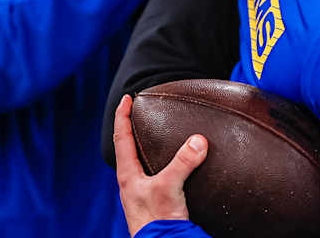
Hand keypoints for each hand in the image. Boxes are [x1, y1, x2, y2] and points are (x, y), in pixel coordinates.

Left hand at [113, 95, 206, 235]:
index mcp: (128, 174)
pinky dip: (159, 162)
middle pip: (127, 148)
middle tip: (138, 112)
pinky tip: (171, 166)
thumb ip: (183, 162)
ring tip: (154, 134)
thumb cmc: (157, 219)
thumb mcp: (169, 187)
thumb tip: (198, 140)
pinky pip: (153, 174)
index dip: (122, 115)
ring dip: (144, 146)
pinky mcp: (153, 202)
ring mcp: (141, 193)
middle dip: (132, 128)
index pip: (121, 137)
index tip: (127, 98)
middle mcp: (131, 182)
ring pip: (140, 162)